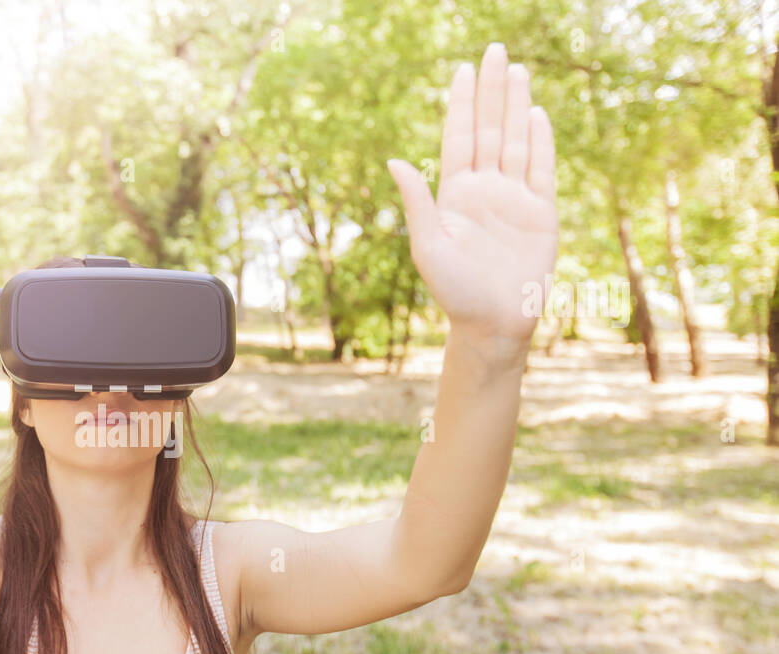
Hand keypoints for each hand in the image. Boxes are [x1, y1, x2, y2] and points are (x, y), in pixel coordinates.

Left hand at [387, 43, 557, 347]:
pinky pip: (542, 169)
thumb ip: (418, 201)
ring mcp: (514, 198)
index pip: (459, 138)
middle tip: (495, 49)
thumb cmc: (454, 291)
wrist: (492, 322)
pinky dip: (540, 141)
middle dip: (491, 91)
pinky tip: (536, 114)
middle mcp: (485, 190)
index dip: (461, 104)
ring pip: (516, 140)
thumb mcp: (428, 245)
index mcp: (455, 194)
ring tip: (517, 70)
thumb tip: (394, 160)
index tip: (463, 69)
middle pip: (489, 129)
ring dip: (516, 106)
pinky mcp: (541, 212)